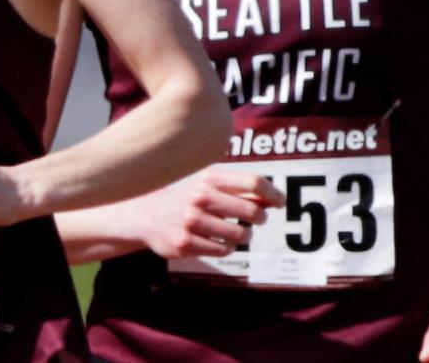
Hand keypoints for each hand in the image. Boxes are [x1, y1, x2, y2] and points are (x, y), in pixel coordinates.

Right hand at [139, 168, 285, 258]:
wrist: (147, 215)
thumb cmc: (188, 197)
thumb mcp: (210, 185)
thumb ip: (240, 189)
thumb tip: (274, 199)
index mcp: (210, 178)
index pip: (253, 182)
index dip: (272, 193)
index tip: (280, 202)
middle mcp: (200, 198)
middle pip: (251, 210)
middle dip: (260, 218)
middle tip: (257, 219)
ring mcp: (192, 222)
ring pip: (240, 234)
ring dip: (245, 235)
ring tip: (238, 231)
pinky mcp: (185, 244)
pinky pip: (223, 250)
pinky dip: (227, 247)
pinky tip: (219, 240)